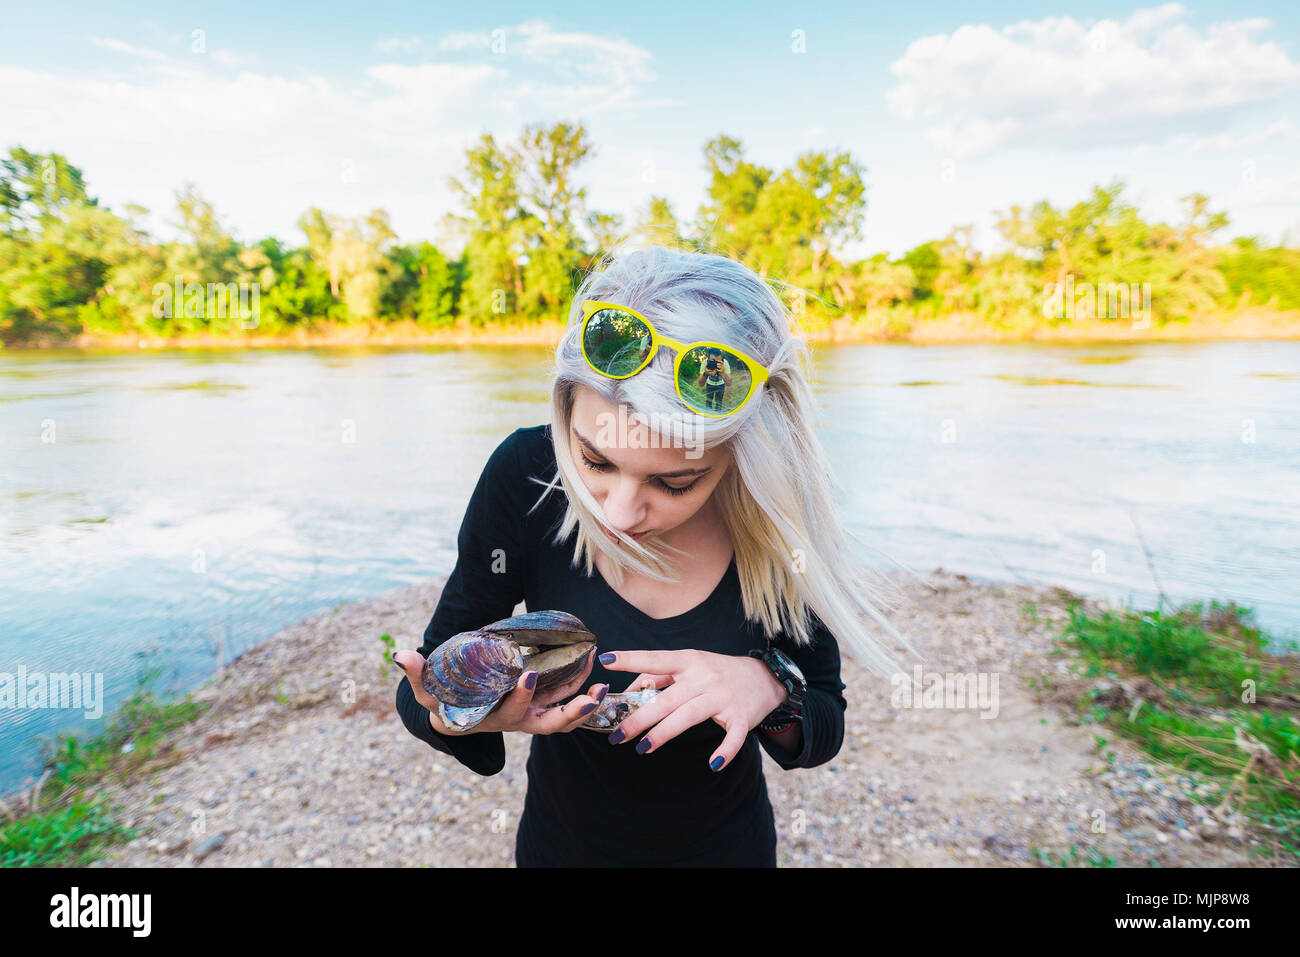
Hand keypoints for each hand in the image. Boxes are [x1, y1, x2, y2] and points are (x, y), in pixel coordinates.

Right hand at [393, 648, 606, 735]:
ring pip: (566, 714)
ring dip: (586, 698)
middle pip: (553, 724)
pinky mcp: (541, 706)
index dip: (523, 695)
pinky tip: (593, 667)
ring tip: (601, 677)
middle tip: (593, 694)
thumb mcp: (427, 694)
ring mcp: (533, 715)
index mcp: (495, 718)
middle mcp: (520, 720)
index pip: (513, 710)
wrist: (457, 719)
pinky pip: (567, 701)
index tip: (531, 673)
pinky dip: (581, 689)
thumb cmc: (443, 706)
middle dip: (575, 711)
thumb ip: (417, 675)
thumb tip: (401, 654)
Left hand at [598, 649, 788, 770]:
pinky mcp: (741, 716)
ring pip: (689, 716)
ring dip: (664, 733)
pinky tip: (712, 764)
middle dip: (639, 718)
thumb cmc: (717, 671)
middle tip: (617, 735)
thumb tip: (630, 692)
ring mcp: (723, 697)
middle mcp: (704, 677)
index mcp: (688, 661)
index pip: (655, 659)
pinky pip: (733, 736)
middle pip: (666, 698)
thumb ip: (661, 675)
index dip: (631, 659)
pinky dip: (724, 751)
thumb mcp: (690, 664)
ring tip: (643, 748)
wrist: (764, 676)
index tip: (606, 660)